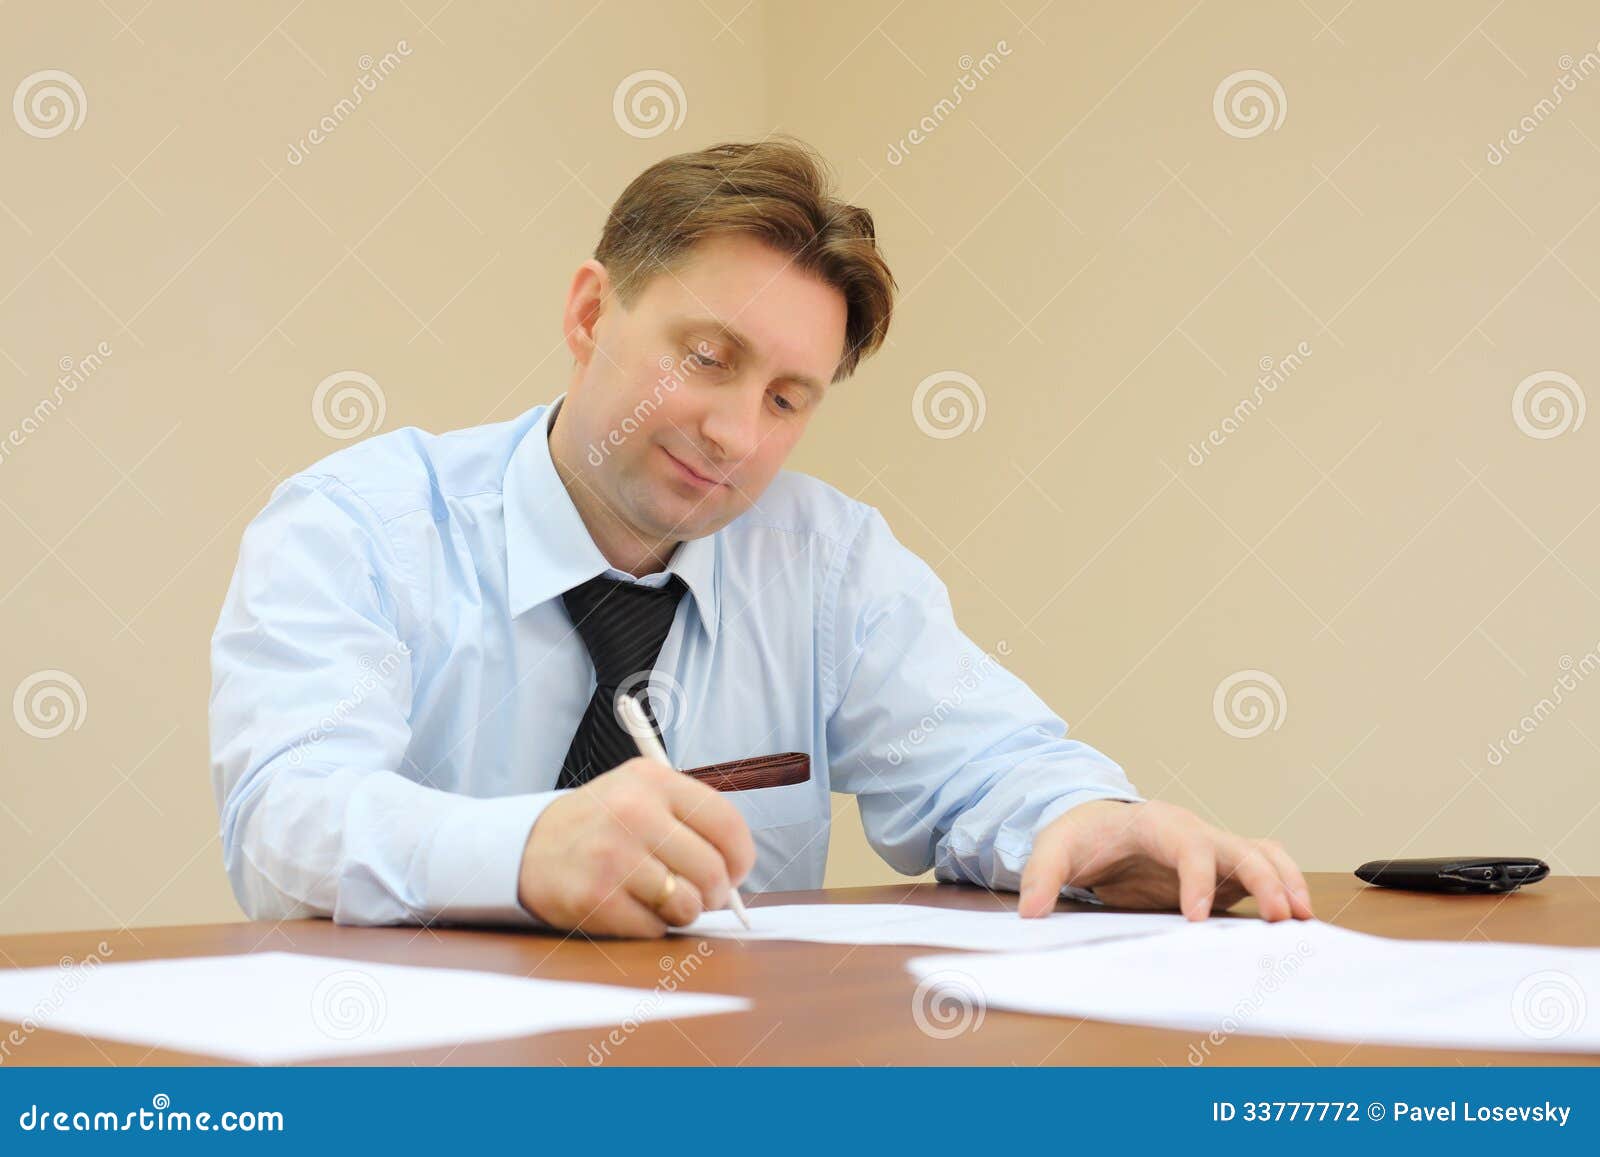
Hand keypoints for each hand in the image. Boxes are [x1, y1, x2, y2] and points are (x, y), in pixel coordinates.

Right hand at [517, 757, 755, 937]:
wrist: (528, 847)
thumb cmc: (601, 825)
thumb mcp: (641, 794)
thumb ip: (691, 820)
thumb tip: (737, 871)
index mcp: (653, 780)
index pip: (726, 823)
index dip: (742, 857)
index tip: (737, 871)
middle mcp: (633, 813)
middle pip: (712, 870)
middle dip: (716, 893)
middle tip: (704, 895)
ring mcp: (613, 856)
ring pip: (688, 904)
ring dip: (683, 911)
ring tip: (662, 898)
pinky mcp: (595, 898)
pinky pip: (655, 928)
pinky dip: (651, 926)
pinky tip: (630, 906)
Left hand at [1018, 799, 1313, 921]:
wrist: (1097, 826)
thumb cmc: (1082, 834)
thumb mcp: (1054, 846)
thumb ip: (1041, 875)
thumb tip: (1030, 912)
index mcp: (1157, 823)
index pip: (1188, 845)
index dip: (1197, 879)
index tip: (1196, 918)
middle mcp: (1195, 833)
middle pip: (1242, 847)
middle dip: (1265, 878)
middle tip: (1282, 918)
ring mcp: (1214, 850)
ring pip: (1265, 854)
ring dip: (1287, 881)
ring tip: (1304, 919)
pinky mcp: (1223, 872)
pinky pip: (1265, 873)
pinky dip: (1286, 889)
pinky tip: (1296, 922)